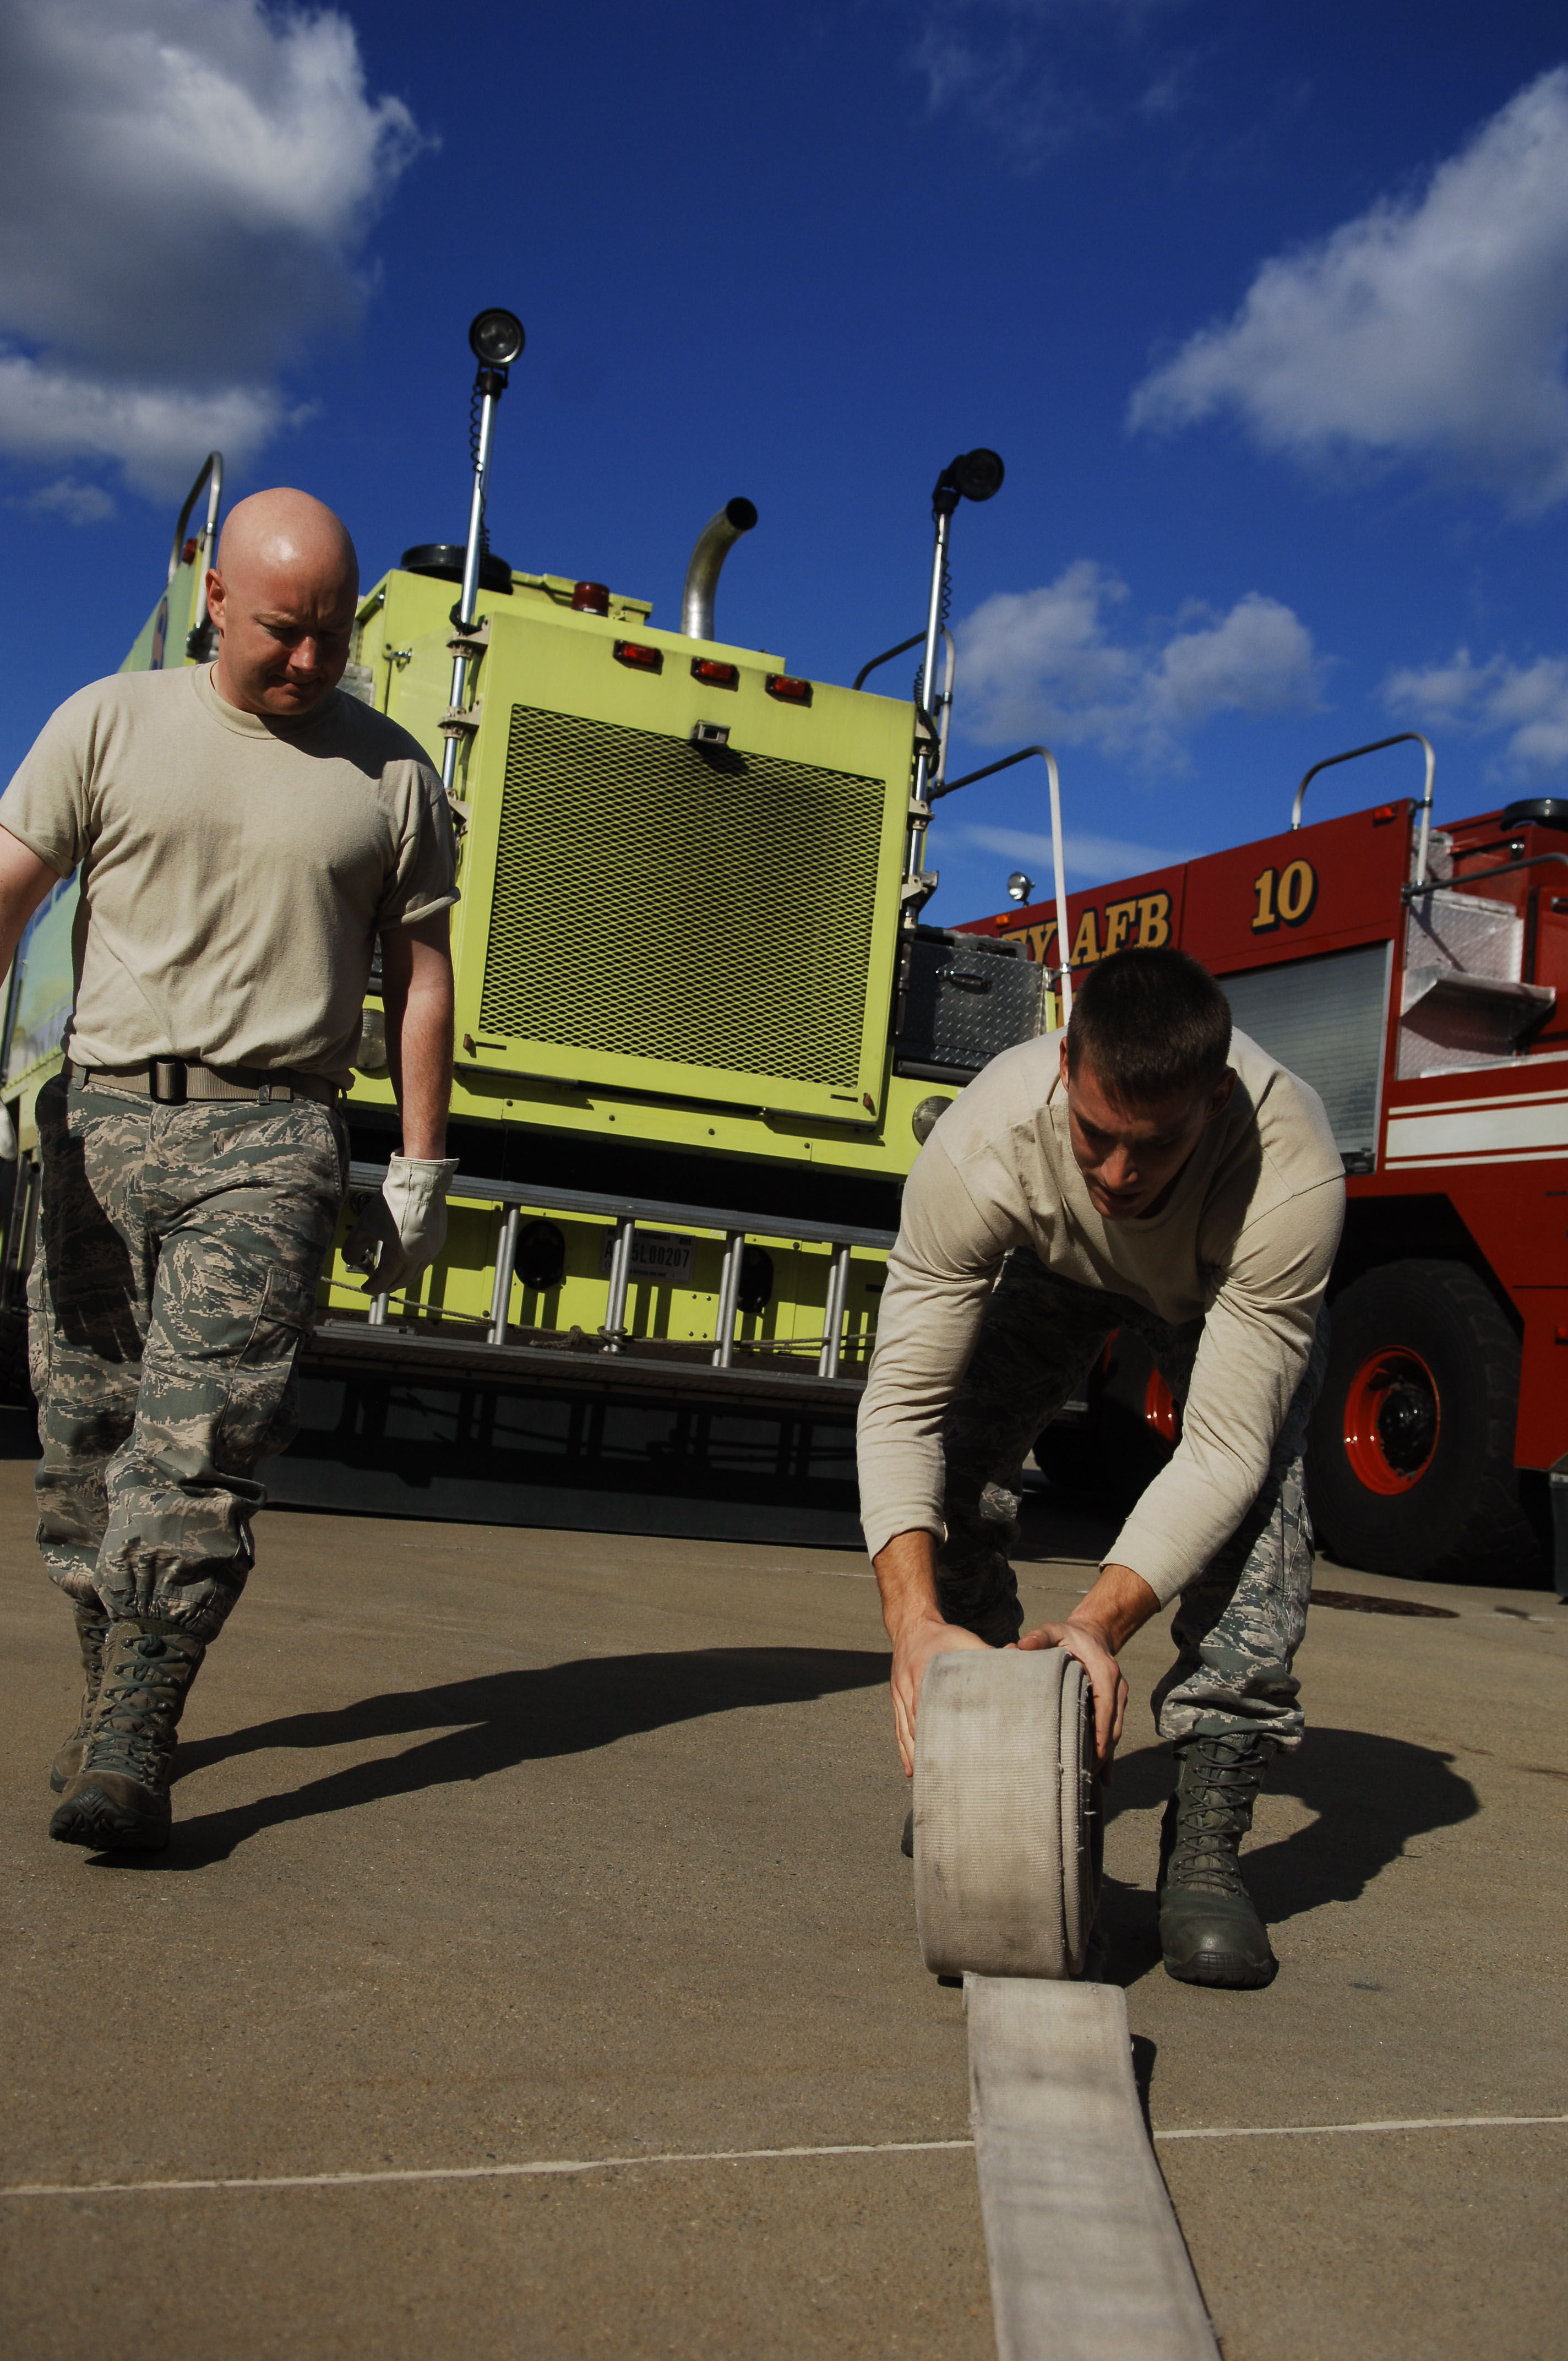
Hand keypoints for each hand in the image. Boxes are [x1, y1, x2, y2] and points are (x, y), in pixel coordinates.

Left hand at [342, 1154, 456, 1297]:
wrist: (419, 1183)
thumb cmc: (392, 1203)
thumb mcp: (365, 1225)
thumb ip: (353, 1247)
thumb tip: (351, 1261)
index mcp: (400, 1255)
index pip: (384, 1280)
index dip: (373, 1287)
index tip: (365, 1288)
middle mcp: (419, 1256)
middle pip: (402, 1281)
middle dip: (387, 1286)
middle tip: (377, 1285)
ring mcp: (432, 1250)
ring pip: (415, 1273)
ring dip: (401, 1277)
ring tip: (390, 1275)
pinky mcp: (439, 1241)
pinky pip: (425, 1260)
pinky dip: (413, 1265)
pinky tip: (405, 1259)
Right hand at [890, 1614, 989, 1778]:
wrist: (912, 1626)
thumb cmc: (943, 1636)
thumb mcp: (964, 1640)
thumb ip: (986, 1654)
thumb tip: (1014, 1661)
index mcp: (925, 1675)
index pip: (931, 1709)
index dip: (939, 1734)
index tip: (952, 1755)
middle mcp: (909, 1689)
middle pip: (918, 1727)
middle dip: (929, 1752)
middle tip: (944, 1777)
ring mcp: (900, 1696)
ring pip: (906, 1732)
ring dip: (916, 1757)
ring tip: (927, 1781)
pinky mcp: (897, 1699)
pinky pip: (898, 1729)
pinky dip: (904, 1751)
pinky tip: (911, 1770)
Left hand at [1018, 1615, 1127, 1778]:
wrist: (1092, 1634)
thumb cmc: (1070, 1636)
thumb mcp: (1054, 1631)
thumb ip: (1040, 1637)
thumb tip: (1021, 1645)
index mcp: (1105, 1673)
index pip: (1106, 1707)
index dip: (1101, 1731)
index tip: (1096, 1754)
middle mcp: (1117, 1688)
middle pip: (1113, 1726)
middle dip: (1103, 1752)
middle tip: (1085, 1775)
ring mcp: (1118, 1698)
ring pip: (1114, 1733)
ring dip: (1105, 1757)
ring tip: (1088, 1779)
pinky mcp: (1114, 1706)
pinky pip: (1112, 1732)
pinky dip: (1108, 1754)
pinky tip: (1104, 1779)